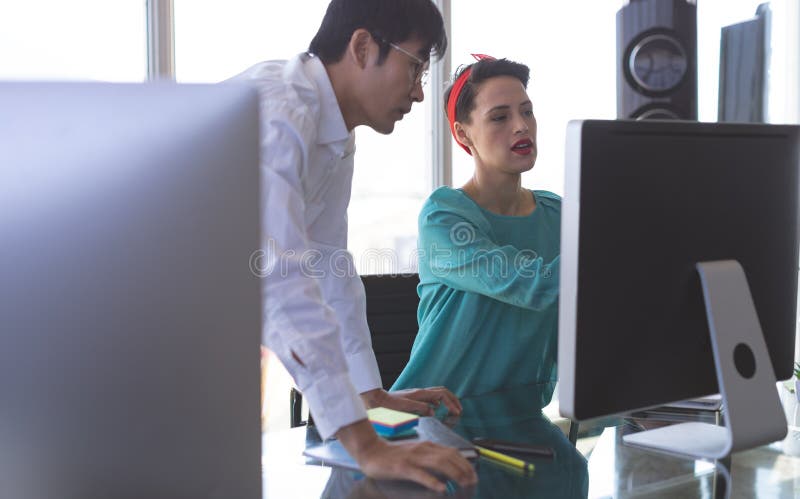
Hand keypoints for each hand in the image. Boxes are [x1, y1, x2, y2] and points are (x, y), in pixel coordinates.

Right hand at [337, 419, 476, 492]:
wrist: (371, 451)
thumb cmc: (393, 455)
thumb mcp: (415, 453)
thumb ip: (430, 458)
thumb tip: (448, 470)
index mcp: (427, 446)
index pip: (452, 452)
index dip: (465, 463)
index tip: (473, 474)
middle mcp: (422, 449)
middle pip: (449, 457)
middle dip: (464, 469)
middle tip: (473, 482)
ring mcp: (412, 457)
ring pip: (439, 463)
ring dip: (454, 474)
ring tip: (463, 484)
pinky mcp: (402, 467)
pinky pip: (421, 474)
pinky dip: (433, 481)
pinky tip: (441, 488)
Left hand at [361, 387, 461, 415]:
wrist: (376, 400)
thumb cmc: (388, 405)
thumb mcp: (405, 408)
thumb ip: (420, 408)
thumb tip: (434, 412)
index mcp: (420, 394)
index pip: (442, 395)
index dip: (451, 403)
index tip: (457, 412)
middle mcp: (420, 392)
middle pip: (442, 391)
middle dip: (453, 399)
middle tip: (459, 409)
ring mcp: (417, 394)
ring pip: (437, 394)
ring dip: (447, 400)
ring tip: (452, 409)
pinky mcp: (413, 398)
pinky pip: (430, 397)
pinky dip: (438, 402)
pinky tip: (436, 409)